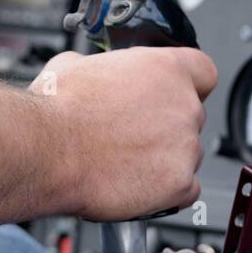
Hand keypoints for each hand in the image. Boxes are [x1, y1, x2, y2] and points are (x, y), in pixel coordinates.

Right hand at [27, 46, 217, 220]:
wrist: (49, 151)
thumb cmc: (58, 109)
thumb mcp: (76, 64)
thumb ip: (103, 66)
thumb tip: (95, 71)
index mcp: (165, 68)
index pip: (203, 71)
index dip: (187, 82)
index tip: (172, 91)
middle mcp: (183, 106)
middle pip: (192, 113)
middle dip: (167, 122)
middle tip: (134, 128)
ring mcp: (185, 147)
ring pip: (188, 152)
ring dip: (165, 155)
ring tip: (127, 158)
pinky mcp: (179, 185)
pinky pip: (187, 188)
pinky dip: (167, 188)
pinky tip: (137, 181)